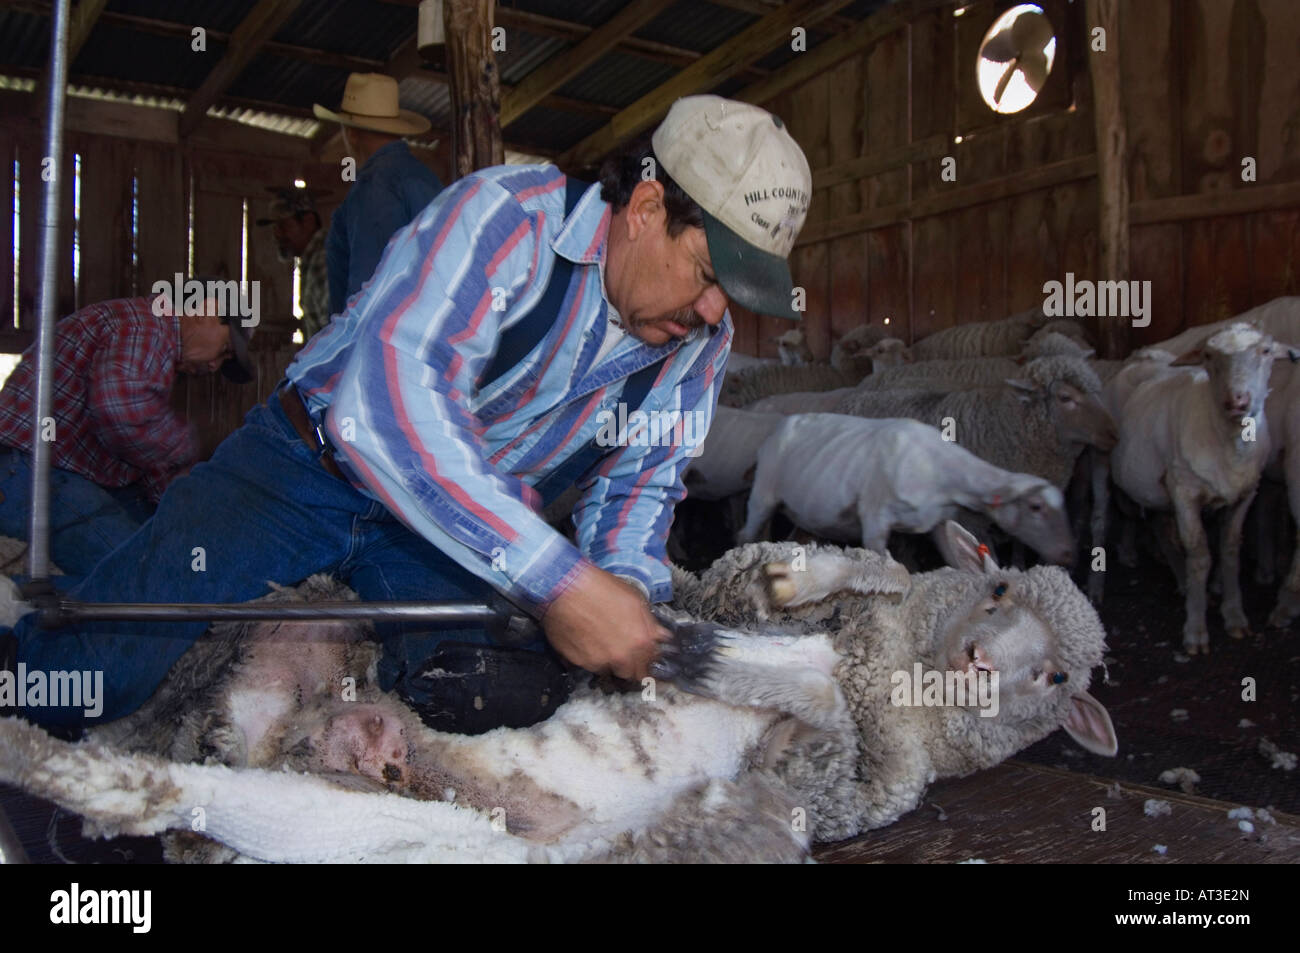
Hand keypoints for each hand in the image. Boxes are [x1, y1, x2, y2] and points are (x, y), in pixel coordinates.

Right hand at [541, 564, 667, 679]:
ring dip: (610, 663)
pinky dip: (591, 659)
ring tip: (602, 643)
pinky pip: (590, 667)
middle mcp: (622, 657)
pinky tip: (587, 641)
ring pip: (610, 671)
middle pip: (631, 674)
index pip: (651, 665)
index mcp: (640, 641)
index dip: (648, 663)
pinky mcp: (580, 663)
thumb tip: (661, 638)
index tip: (645, 661)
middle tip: (622, 651)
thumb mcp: (635, 600)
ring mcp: (600, 662)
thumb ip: (650, 625)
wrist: (567, 588)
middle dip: (630, 665)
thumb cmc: (602, 588)